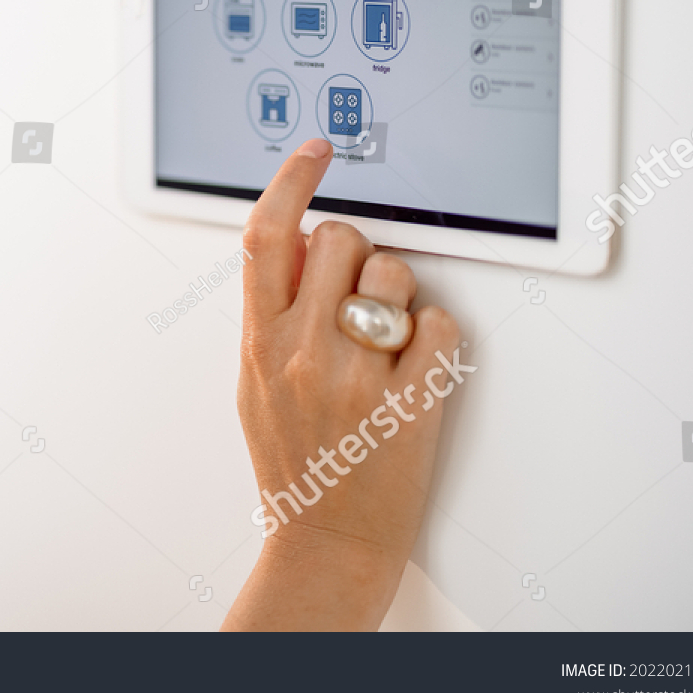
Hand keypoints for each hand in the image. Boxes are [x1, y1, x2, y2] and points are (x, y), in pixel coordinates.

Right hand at [222, 139, 460, 630]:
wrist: (325, 540)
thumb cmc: (293, 462)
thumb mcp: (253, 381)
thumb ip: (270, 312)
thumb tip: (295, 245)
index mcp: (259, 343)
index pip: (265, 235)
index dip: (291, 179)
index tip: (316, 152)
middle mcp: (303, 352)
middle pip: (338, 239)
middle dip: (354, 249)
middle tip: (356, 285)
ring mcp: (357, 377)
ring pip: (394, 273)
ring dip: (398, 291)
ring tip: (386, 334)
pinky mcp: (410, 402)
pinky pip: (438, 324)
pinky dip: (434, 335)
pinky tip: (412, 364)